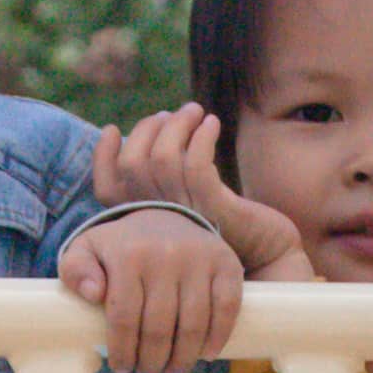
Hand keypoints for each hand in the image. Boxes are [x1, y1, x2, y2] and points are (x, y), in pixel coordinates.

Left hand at [61, 201, 248, 372]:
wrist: (166, 218)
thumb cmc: (123, 247)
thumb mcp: (87, 250)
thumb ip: (75, 270)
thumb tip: (92, 294)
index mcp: (128, 255)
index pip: (124, 318)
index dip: (123, 351)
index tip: (122, 368)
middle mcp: (165, 254)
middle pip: (159, 327)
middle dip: (152, 361)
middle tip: (148, 372)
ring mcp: (199, 259)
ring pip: (193, 324)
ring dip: (183, 358)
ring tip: (174, 372)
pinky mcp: (226, 263)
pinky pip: (227, 307)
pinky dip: (219, 336)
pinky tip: (206, 355)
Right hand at [93, 108, 305, 273]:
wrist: (268, 260)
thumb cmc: (226, 228)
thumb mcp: (186, 204)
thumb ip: (162, 182)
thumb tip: (145, 134)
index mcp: (143, 223)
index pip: (106, 188)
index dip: (103, 156)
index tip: (113, 129)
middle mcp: (157, 223)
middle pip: (133, 165)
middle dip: (147, 130)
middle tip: (169, 115)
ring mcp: (185, 218)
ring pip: (164, 158)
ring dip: (178, 125)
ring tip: (195, 112)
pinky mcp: (215, 212)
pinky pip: (197, 165)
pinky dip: (202, 137)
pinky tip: (213, 124)